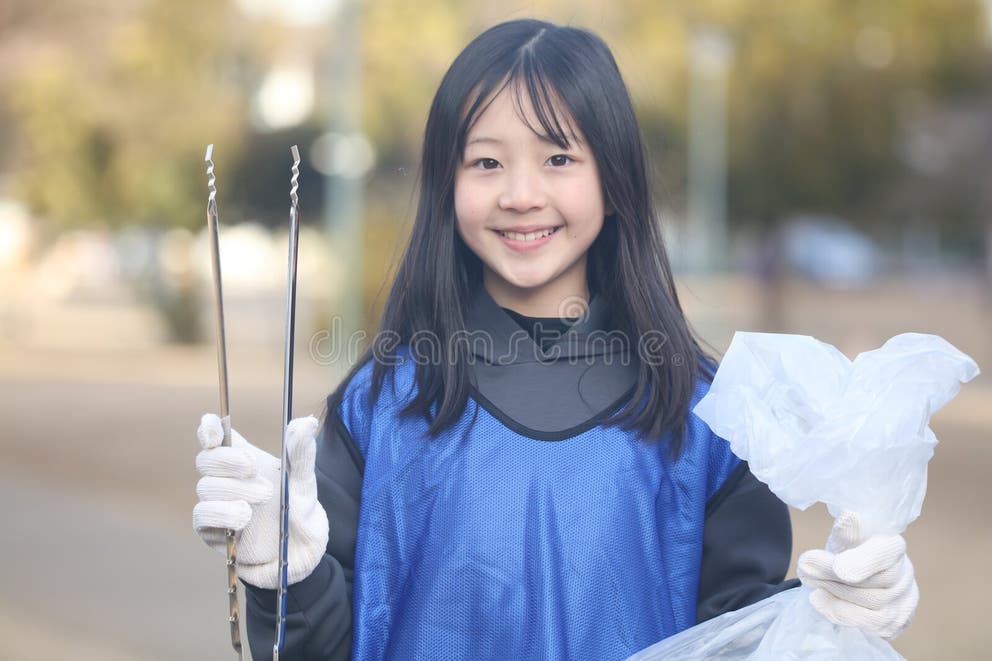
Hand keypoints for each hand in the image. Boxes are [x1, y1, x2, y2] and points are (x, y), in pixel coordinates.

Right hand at [193, 413, 328, 588]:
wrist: (299, 553)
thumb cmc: (298, 510)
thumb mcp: (303, 481)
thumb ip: (301, 453)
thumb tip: (307, 421)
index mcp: (242, 459)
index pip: (214, 437)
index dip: (208, 430)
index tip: (215, 435)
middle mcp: (225, 479)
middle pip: (206, 460)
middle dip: (228, 461)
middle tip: (254, 469)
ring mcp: (215, 504)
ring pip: (206, 487)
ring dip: (233, 489)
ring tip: (264, 497)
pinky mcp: (211, 530)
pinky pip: (203, 515)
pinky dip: (221, 513)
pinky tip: (244, 517)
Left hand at [797, 511, 918, 640]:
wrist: (843, 584)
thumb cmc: (844, 555)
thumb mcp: (840, 541)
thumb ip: (846, 534)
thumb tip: (850, 516)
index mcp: (893, 546)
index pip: (887, 552)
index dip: (864, 560)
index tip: (839, 568)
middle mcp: (905, 574)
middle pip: (877, 581)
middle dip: (835, 574)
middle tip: (806, 565)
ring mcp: (903, 603)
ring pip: (873, 604)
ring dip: (835, 592)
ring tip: (810, 580)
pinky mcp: (894, 625)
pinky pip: (870, 625)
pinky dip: (839, 611)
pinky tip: (818, 599)